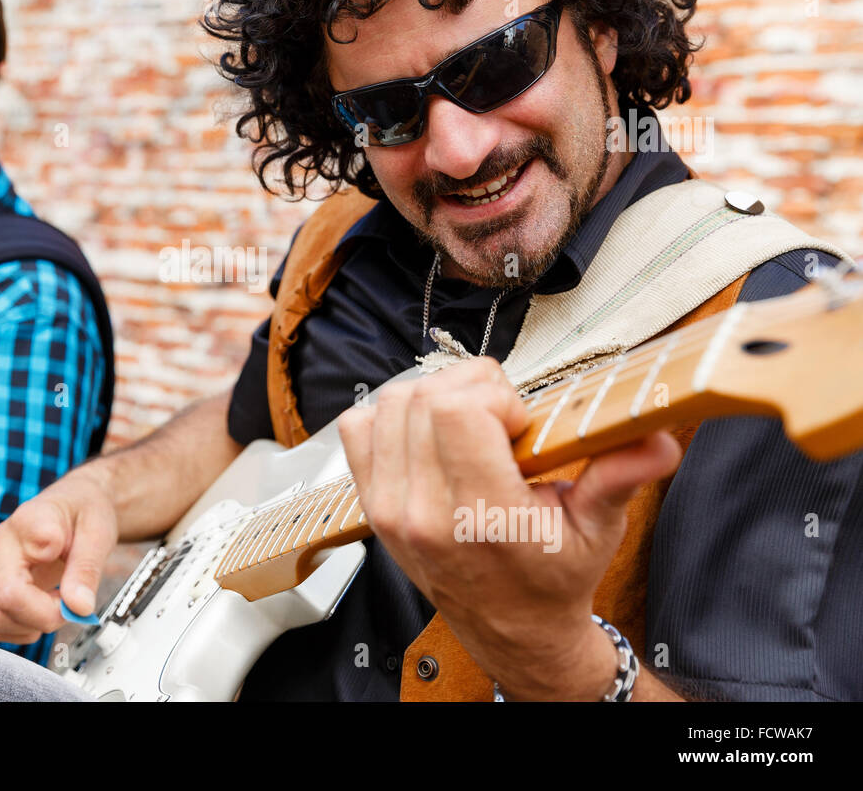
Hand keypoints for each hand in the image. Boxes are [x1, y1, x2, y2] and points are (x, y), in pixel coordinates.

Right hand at [0, 469, 117, 643]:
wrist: (75, 504)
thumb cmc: (84, 510)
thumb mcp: (98, 533)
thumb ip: (86, 569)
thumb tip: (78, 608)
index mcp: (26, 525)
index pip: (22, 576)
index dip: (55, 597)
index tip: (78, 587)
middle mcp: (0, 546)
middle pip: (4, 602)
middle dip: (44, 616)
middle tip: (73, 604)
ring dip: (30, 625)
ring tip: (58, 606)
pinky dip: (22, 629)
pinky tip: (45, 611)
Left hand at [336, 357, 680, 699]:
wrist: (513, 629)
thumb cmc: (553, 579)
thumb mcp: (598, 529)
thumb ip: (620, 477)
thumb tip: (659, 440)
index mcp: (481, 515)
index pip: (457, 413)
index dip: (493, 396)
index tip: (518, 420)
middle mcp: (423, 511)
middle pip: (424, 399)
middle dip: (470, 390)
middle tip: (501, 420)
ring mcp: (389, 508)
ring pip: (391, 405)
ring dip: (433, 398)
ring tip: (470, 426)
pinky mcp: (371, 503)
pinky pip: (359, 428)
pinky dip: (392, 417)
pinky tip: (430, 435)